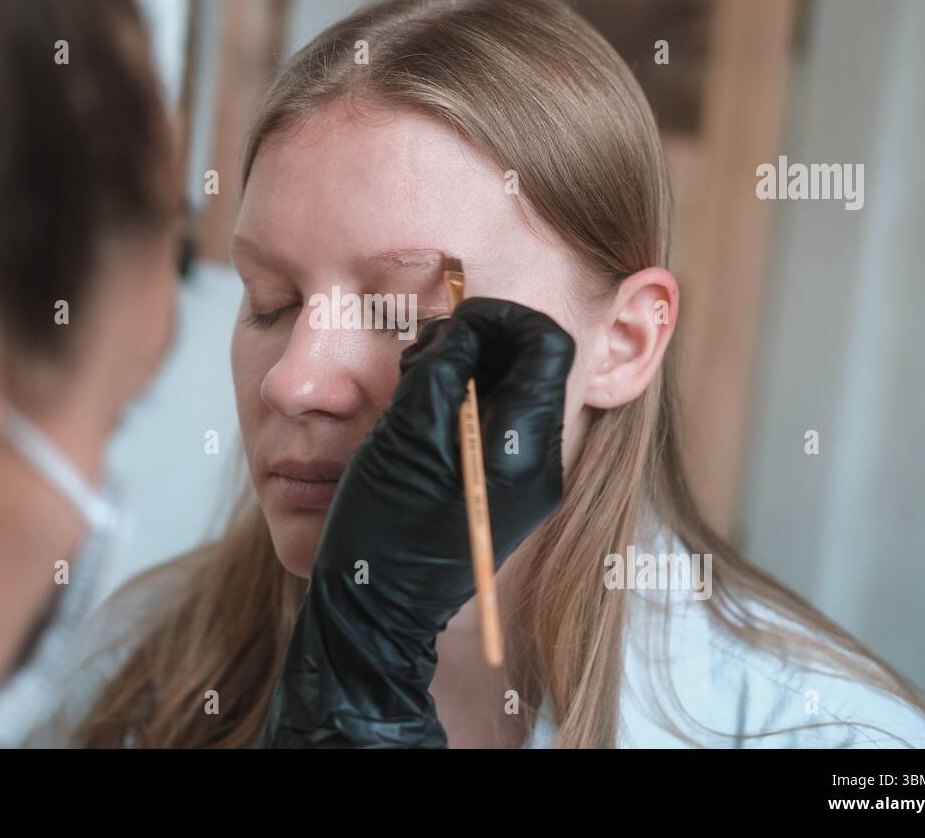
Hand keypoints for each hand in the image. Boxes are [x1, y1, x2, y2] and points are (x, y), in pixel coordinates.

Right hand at [261, 297, 574, 746]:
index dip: (500, 316)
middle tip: (425, 352)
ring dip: (466, 371)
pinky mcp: (500, 493)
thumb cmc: (383, 527)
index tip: (453, 315)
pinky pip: (494, 425)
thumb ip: (443, 365)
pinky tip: (418, 416)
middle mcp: (538, 465)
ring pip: (510, 393)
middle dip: (480, 342)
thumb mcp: (407, 429)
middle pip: (531, 367)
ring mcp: (523, 483)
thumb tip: (463, 326)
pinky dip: (461, 403)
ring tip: (415, 385)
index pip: (547, 344)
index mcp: (524, 447)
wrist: (377, 610)